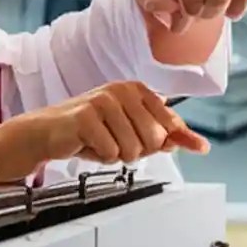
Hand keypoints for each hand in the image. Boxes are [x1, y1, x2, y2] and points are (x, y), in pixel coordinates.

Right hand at [0, 81, 209, 182]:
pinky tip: (86, 144)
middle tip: (113, 141)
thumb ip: (166, 136)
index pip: (169, 125)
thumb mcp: (132, 131)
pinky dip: (100, 157)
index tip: (148, 144)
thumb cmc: (88, 130)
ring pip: (134, 148)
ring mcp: (103, 101)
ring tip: (99, 142)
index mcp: (136, 89)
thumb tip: (199, 144)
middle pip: (154, 139)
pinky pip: (112, 153)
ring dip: (116, 154)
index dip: (160, 142)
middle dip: (135, 150)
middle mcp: (121, 90)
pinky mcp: (86, 116)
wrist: (47, 133)